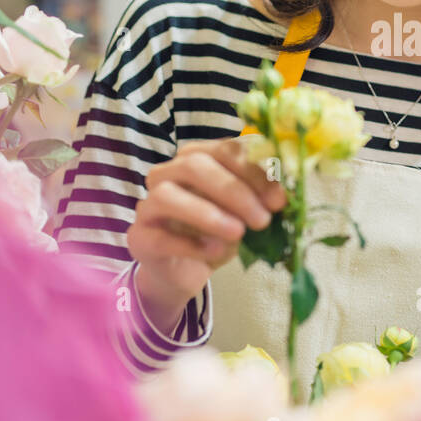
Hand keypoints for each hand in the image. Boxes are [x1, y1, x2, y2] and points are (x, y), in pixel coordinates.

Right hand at [128, 138, 286, 332]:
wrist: (187, 270)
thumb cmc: (217, 232)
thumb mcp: (244, 212)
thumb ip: (258, 198)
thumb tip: (281, 197)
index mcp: (197, 157)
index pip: (224, 149)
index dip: (254, 171)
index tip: (279, 199)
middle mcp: (168, 173)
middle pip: (195, 164)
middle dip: (234, 190)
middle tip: (262, 219)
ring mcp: (148, 204)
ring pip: (168, 195)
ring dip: (208, 213)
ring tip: (238, 233)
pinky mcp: (139, 237)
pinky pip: (160, 237)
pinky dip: (190, 244)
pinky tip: (215, 252)